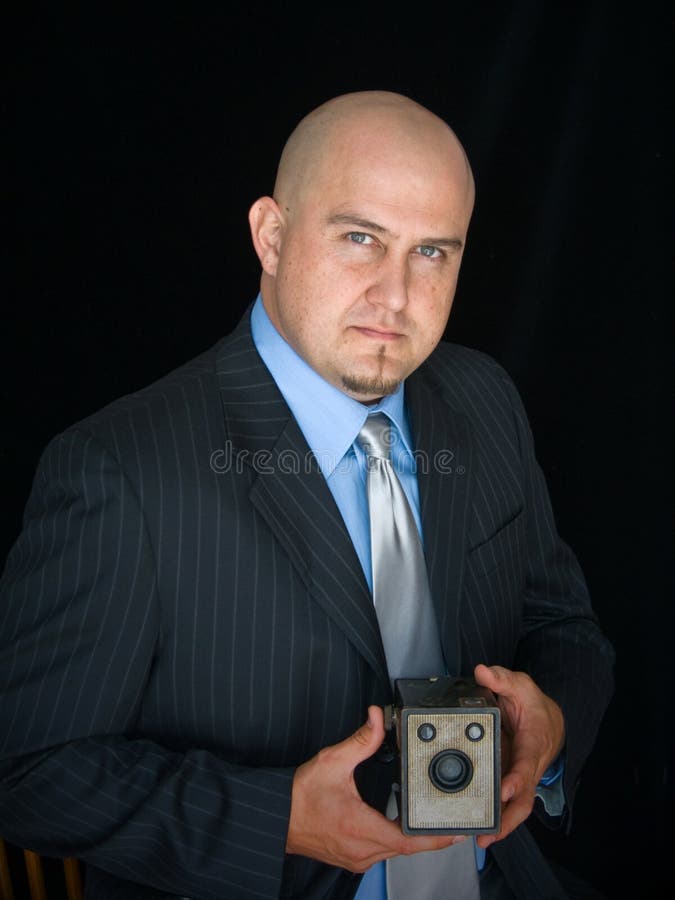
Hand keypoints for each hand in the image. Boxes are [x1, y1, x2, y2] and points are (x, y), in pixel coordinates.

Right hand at [286, 705, 464, 871]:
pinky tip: (399, 823)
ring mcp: (357, 858)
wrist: (278, 817)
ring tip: (428, 818)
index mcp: (360, 827)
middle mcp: (362, 849)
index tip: (455, 831)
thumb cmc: (300, 796)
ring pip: (396, 852)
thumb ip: (360, 741)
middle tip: (449, 818)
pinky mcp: (353, 859)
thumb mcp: (332, 762)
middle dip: (429, 834)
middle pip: (407, 848)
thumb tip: (377, 719)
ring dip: (412, 837)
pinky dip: (395, 839)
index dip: (435, 838)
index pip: (408, 841)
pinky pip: (383, 852)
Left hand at [473, 664, 564, 849]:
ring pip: (515, 806)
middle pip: (523, 799)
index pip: (526, 765)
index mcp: (533, 743)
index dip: (515, 780)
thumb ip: (502, 679)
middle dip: (507, 819)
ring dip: (500, 824)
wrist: (549, 720)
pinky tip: (476, 825)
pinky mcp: (511, 781)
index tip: (502, 790)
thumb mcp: (521, 686)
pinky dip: (494, 815)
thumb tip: (482, 672)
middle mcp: (529, 766)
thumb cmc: (534, 705)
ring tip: (478, 838)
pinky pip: (504, 801)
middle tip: (488, 834)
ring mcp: (520, 777)